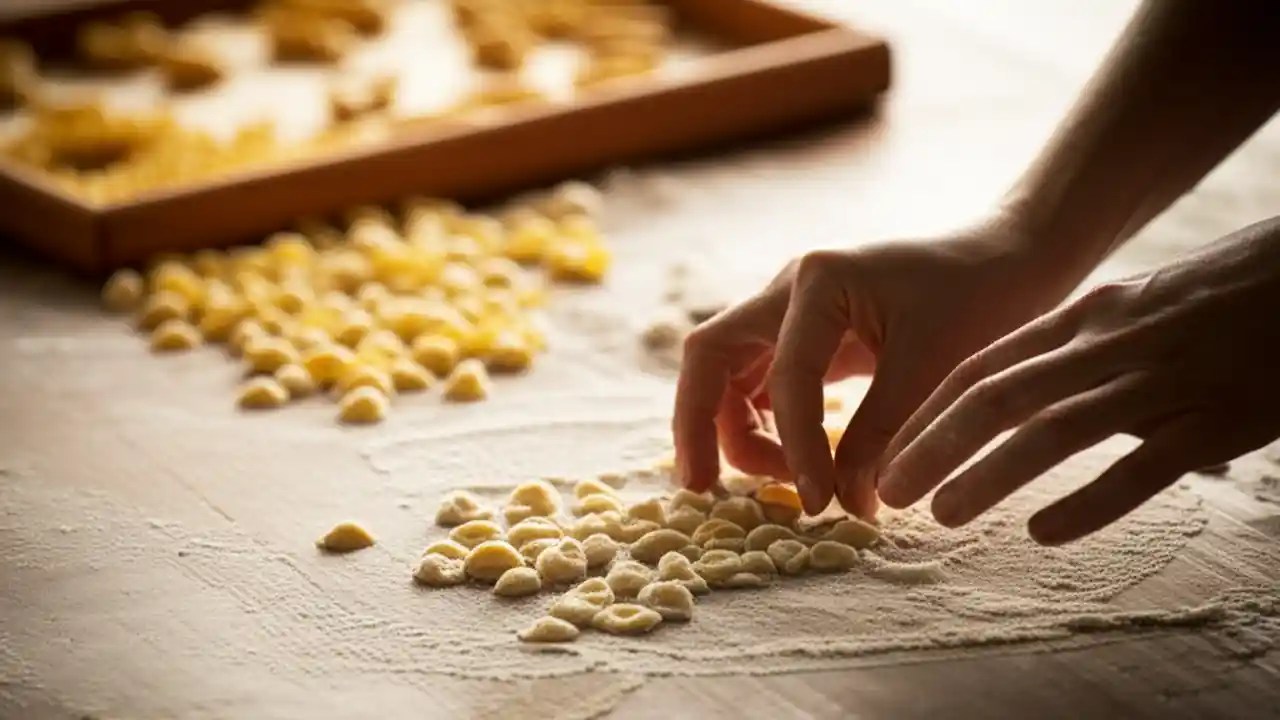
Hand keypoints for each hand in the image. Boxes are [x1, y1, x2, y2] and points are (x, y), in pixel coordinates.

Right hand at [672, 215, 1075, 517]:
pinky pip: (761, 380)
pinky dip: (765, 423)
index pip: (786, 376)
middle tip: (701, 488)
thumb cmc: (983, 297)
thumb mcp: (936, 368)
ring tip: (781, 483)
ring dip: (734, 428)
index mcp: (819, 280)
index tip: (821, 503)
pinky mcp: (807, 333)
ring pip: (727, 371)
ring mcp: (792, 308)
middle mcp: (790, 288)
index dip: (797, 447)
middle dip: (698, 424)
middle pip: (710, 355)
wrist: (1010, 259)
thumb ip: (883, 435)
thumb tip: (845, 506)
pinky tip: (792, 463)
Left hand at [879, 217, 1279, 543]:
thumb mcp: (1130, 311)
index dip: (928, 412)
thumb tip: (1014, 399)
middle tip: (887, 489)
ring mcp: (1159, 382)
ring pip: (1053, 429)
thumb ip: (1072, 353)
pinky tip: (1043, 534)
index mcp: (1084, 319)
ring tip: (939, 514)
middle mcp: (1108, 346)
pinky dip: (1088, 502)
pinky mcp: (1214, 420)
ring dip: (988, 473)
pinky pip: (1141, 467)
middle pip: (999, 396)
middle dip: (933, 444)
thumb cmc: (1213, 300)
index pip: (983, 366)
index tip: (885, 449)